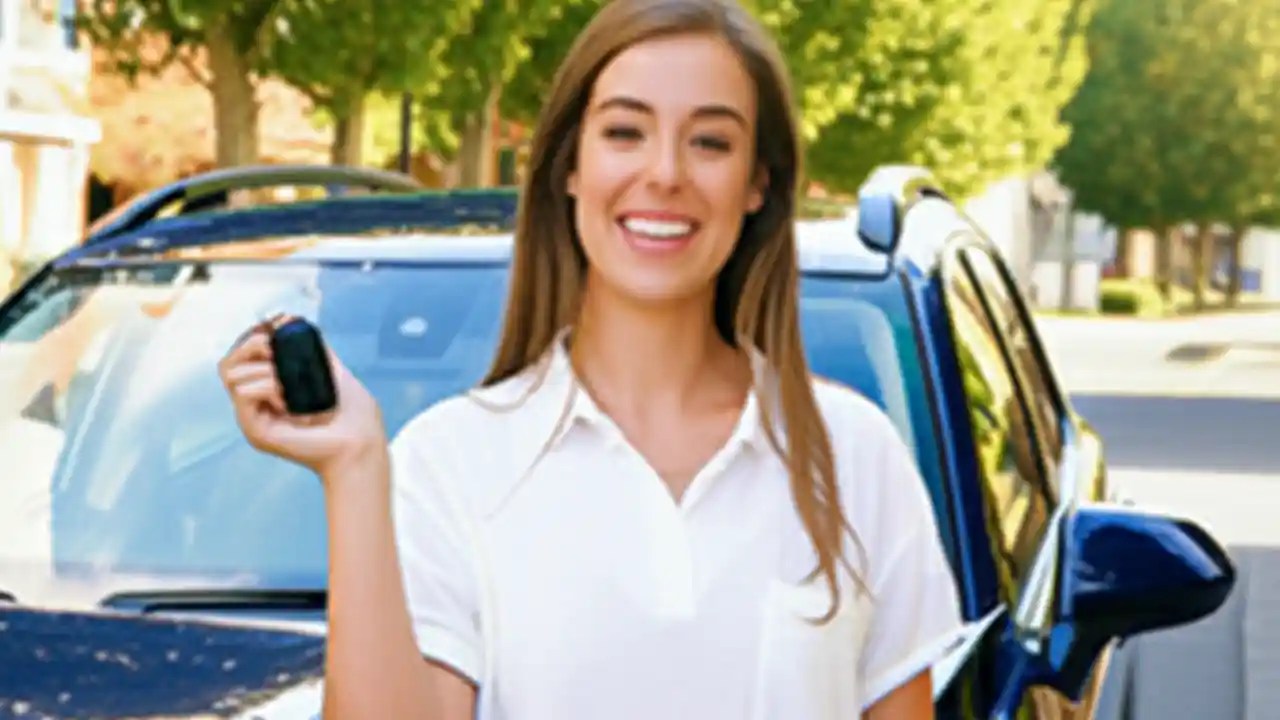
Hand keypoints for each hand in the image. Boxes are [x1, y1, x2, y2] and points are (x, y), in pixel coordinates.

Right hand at [218, 317, 385, 478]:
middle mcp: (257, 404)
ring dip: (264, 369)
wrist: (361, 440)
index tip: (276, 327)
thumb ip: (311, 347)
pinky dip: (266, 386)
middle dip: (250, 345)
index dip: (252, 337)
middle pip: (227, 364)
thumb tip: (288, 318)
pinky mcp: (255, 431)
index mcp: (270, 390)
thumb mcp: (331, 370)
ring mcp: (254, 418)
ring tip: (289, 382)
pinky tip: (287, 397)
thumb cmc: (352, 413)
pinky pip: (243, 393)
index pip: (240, 357)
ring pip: (233, 376)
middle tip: (275, 349)